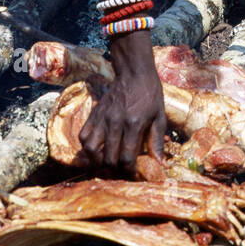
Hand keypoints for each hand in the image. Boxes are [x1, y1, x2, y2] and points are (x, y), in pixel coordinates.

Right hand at [77, 31, 165, 169]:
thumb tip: (161, 165)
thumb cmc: (150, 95)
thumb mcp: (160, 117)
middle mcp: (115, 122)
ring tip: (105, 163)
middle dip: (113, 170)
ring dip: (96, 161)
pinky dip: (86, 147)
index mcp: (134, 124)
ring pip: (90, 149)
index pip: (126, 157)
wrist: (135, 72)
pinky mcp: (95, 113)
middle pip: (107, 158)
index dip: (129, 171)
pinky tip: (96, 149)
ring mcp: (102, 118)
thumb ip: (157, 142)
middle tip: (119, 171)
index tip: (132, 173)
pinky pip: (83, 135)